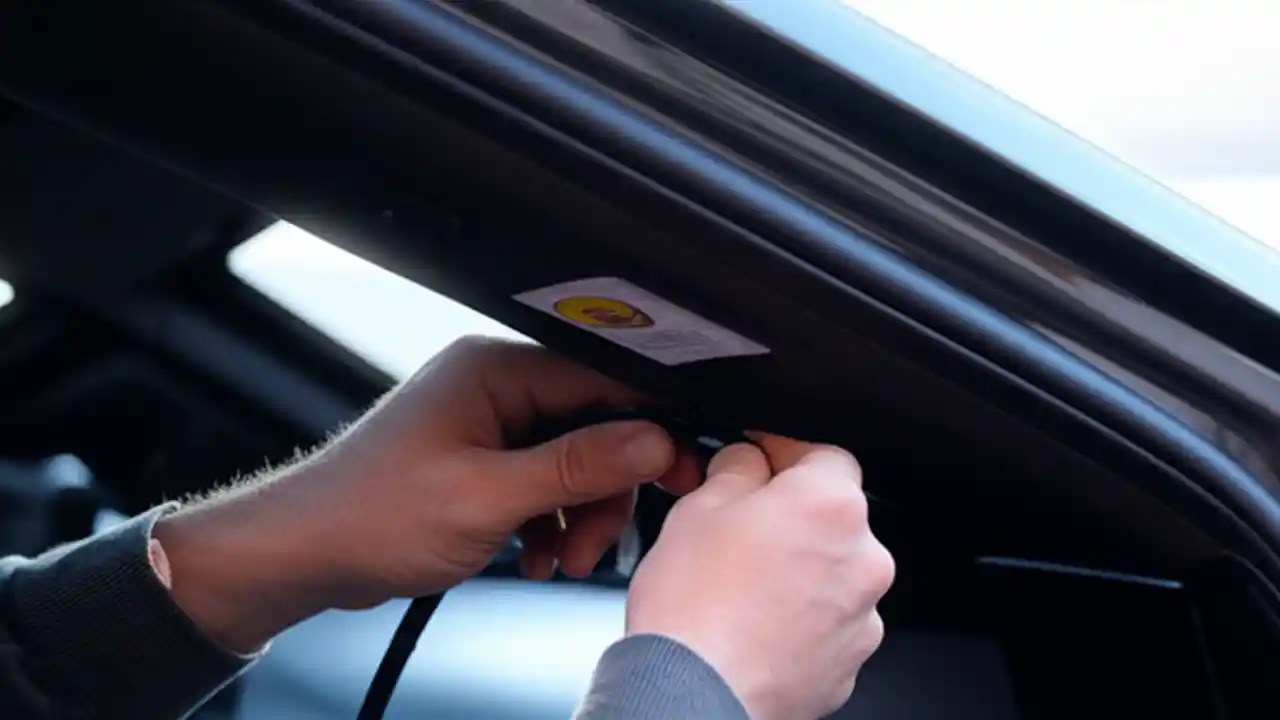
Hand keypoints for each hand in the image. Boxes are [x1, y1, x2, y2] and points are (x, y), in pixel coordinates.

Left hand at [153, 337, 700, 651]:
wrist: (304, 553)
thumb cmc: (371, 516)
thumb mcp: (487, 498)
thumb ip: (576, 468)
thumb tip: (653, 443)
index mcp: (495, 372)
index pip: (603, 379)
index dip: (650, 425)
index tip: (682, 468)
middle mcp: (494, 388)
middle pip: (595, 425)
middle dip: (607, 489)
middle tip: (603, 541)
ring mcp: (487, 424)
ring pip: (573, 460)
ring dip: (580, 515)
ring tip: (562, 560)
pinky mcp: (481, 460)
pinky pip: (544, 482)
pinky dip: (552, 522)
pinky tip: (539, 555)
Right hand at [626, 436, 893, 719]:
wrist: (692, 696)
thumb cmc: (692, 607)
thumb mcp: (698, 507)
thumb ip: (738, 467)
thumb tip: (750, 460)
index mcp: (831, 505)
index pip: (824, 453)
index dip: (784, 453)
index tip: (758, 460)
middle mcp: (863, 558)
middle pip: (832, 516)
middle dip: (791, 517)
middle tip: (738, 531)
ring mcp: (862, 615)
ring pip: (832, 571)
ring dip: (798, 569)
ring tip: (741, 588)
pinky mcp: (851, 661)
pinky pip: (829, 621)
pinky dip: (800, 617)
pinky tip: (755, 623)